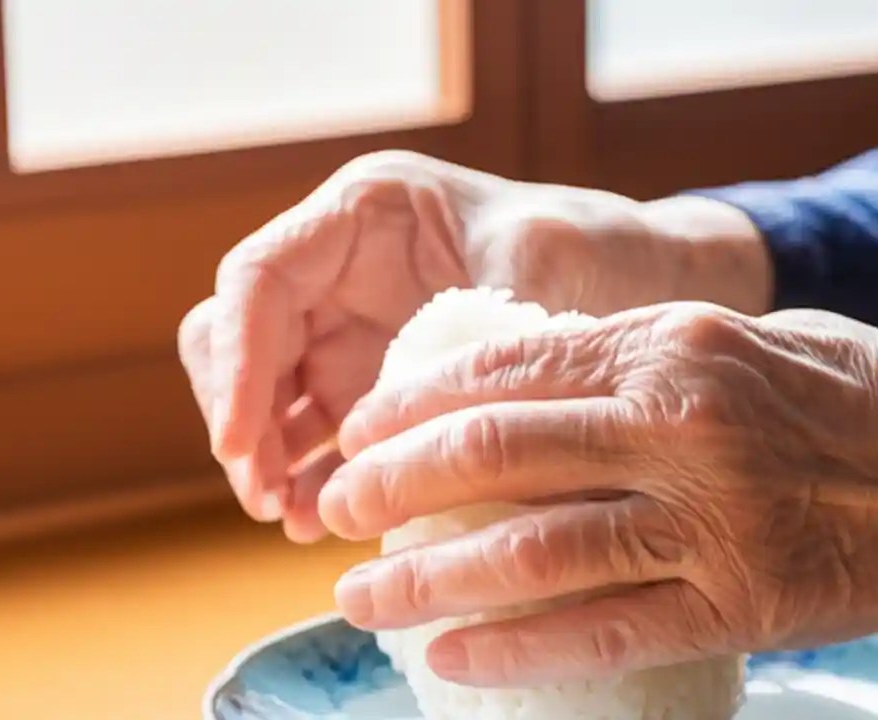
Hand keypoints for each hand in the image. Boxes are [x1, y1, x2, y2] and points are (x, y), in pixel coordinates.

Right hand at [177, 151, 767, 541]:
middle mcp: (343, 266)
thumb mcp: (548, 262)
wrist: (642, 277)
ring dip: (269, 458)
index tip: (241, 445)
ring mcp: (354, 324)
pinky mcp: (373, 379)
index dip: (235, 361)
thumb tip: (429, 407)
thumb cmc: (597, 247)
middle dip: (243, 417)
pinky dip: (312, 474)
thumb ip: (482, 315)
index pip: (258, 279)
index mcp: (367, 212)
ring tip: (298, 524)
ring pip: (267, 392)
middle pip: (241, 339)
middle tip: (265, 498)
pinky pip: (316, 430)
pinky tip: (324, 522)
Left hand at [321, 303, 877, 685]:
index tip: (362, 427)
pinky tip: (451, 658)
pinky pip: (601, 630)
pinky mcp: (737, 603)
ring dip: (427, 579)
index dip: (413, 400)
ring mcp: (706, 520)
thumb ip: (640, 359)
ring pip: (529, 550)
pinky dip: (516, 646)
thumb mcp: (747, 338)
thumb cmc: (863, 397)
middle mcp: (677, 424)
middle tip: (336, 511)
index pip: (505, 365)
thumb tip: (533, 382)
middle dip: (394, 484)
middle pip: (495, 452)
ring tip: (361, 597)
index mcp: (672, 345)